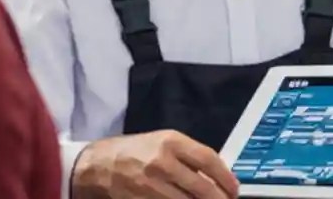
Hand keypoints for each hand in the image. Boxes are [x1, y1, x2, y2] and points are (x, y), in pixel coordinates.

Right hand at [72, 130, 239, 198]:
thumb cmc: (134, 151)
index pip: (208, 160)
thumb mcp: (162, 142)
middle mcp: (162, 162)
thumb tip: (217, 174)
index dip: (226, 178)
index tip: (234, 189)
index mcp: (171, 142)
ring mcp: (151, 185)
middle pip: (202, 188)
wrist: (98, 164)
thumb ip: (188, 155)